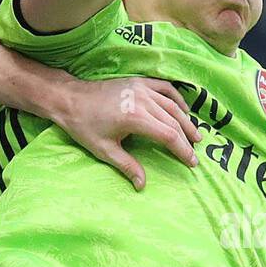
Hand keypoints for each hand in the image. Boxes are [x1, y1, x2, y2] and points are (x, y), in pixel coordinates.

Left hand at [50, 76, 202, 190]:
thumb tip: (142, 185)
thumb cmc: (84, 126)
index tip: (192, 162)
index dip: (183, 150)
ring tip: (195, 135)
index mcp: (135, 118)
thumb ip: (127, 166)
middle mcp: (142, 100)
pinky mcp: (138, 81)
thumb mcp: (104, 150)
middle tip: (195, 153)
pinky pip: (164, 88)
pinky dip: (176, 98)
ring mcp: (141, 88)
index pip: (168, 136)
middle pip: (173, 121)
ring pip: (172, 105)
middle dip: (186, 139)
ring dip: (185, 120)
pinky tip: (183, 109)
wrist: (70, 99)